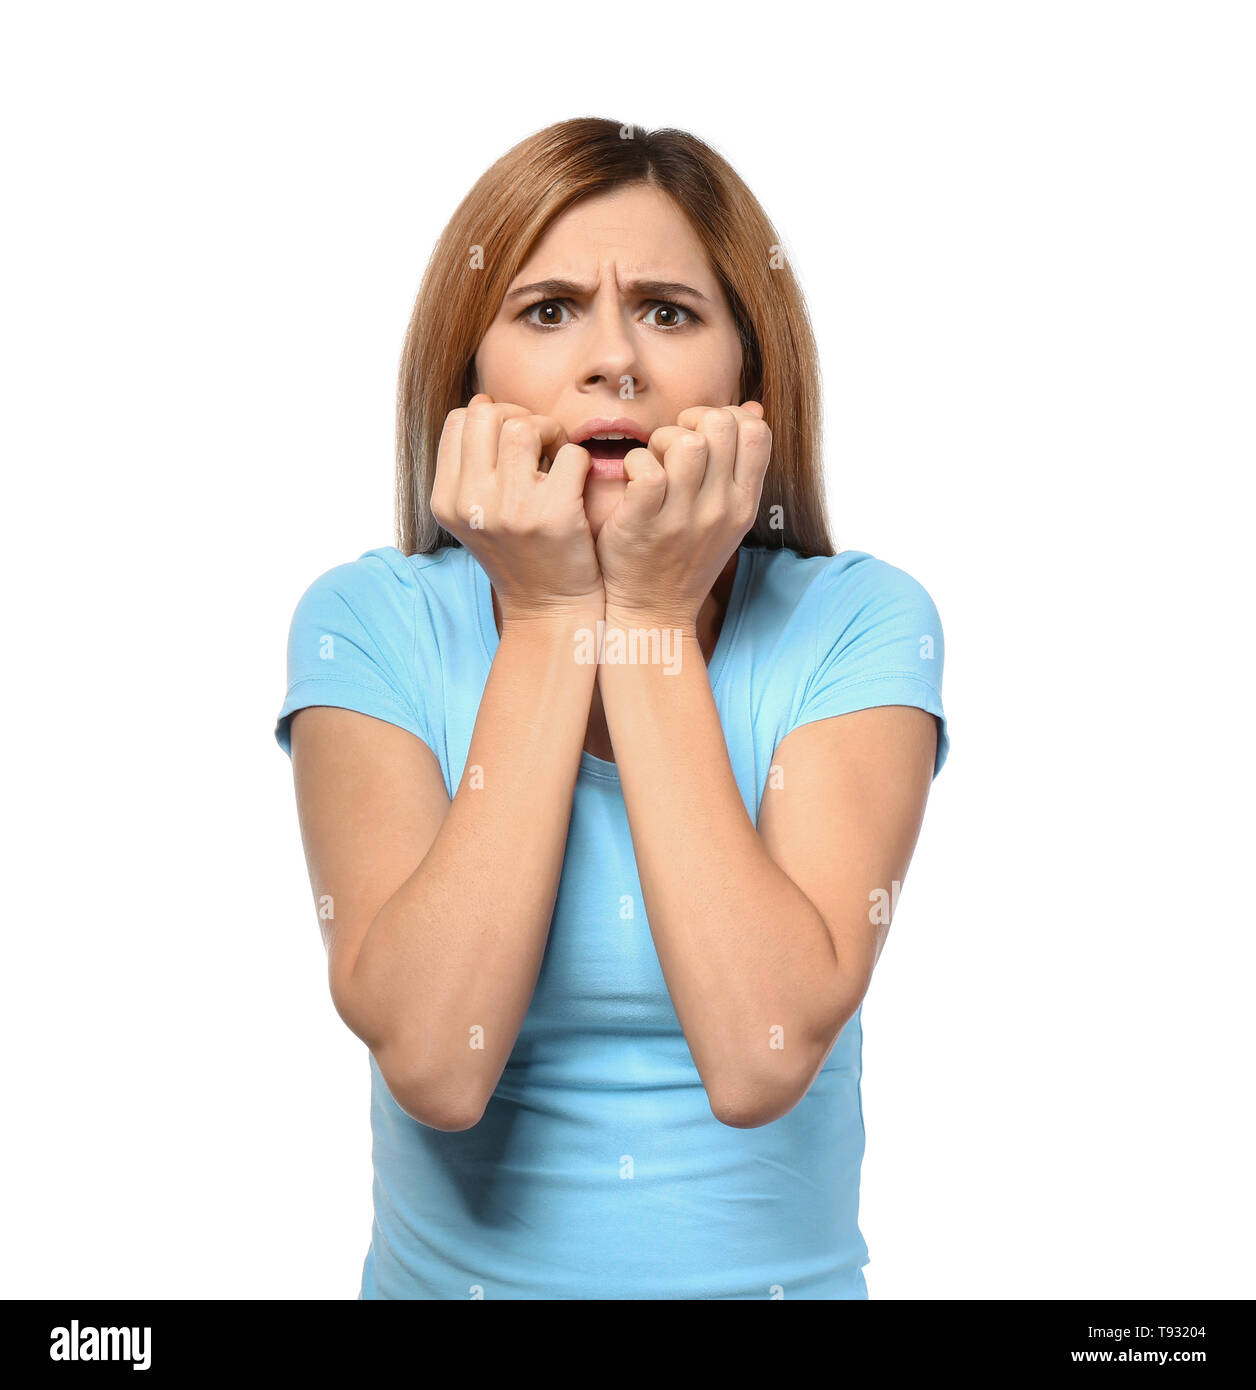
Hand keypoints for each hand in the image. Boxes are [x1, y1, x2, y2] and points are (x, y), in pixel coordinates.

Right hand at [431, 394, 603, 622]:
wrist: (549, 610)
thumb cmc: (520, 554)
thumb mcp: (477, 515)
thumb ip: (472, 464)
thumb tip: (482, 402)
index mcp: (446, 501)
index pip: (459, 421)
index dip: (492, 418)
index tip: (514, 444)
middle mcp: (471, 504)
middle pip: (488, 414)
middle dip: (521, 418)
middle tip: (541, 447)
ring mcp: (510, 509)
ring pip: (524, 426)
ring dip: (550, 432)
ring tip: (557, 459)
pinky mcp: (553, 515)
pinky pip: (570, 453)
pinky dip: (580, 461)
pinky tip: (578, 483)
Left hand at [594, 401, 770, 626]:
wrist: (654, 612)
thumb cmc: (686, 557)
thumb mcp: (726, 515)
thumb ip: (740, 464)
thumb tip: (753, 407)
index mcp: (744, 503)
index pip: (756, 431)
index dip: (727, 416)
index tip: (703, 436)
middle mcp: (720, 509)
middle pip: (720, 424)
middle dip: (692, 421)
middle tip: (673, 445)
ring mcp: (683, 518)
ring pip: (685, 442)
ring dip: (662, 440)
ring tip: (653, 462)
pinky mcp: (644, 524)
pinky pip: (646, 468)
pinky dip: (634, 462)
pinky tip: (632, 479)